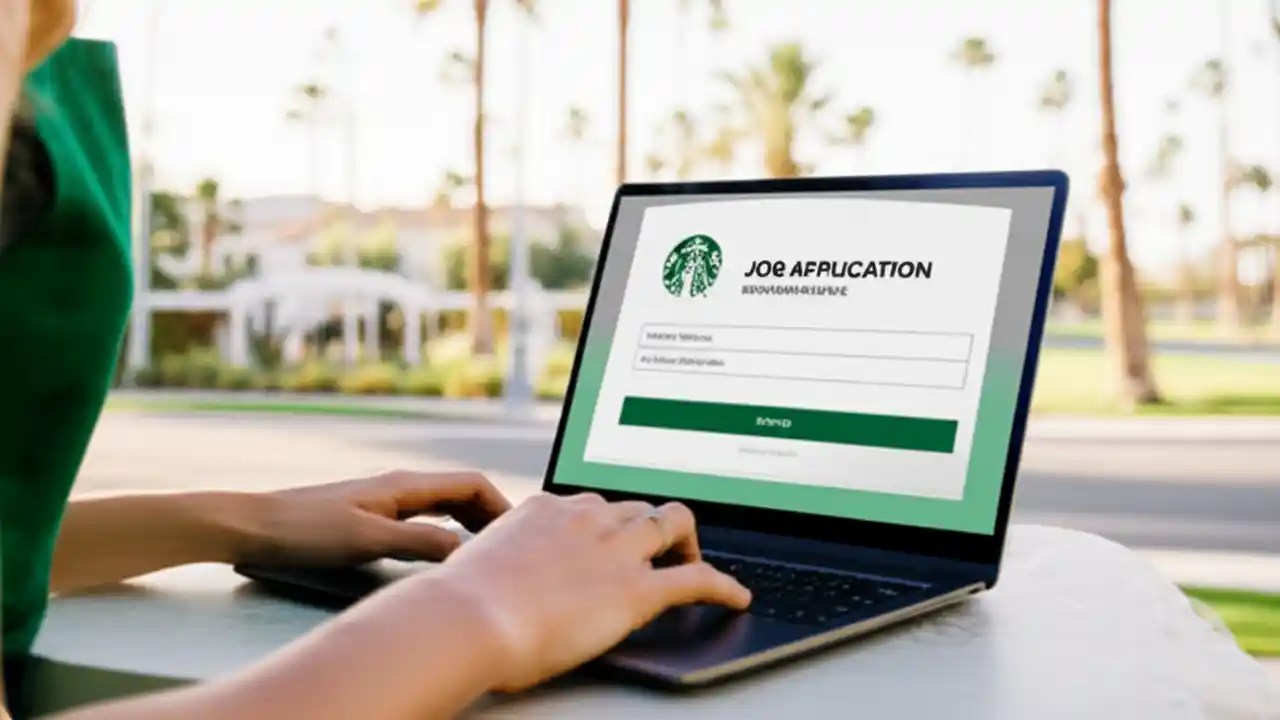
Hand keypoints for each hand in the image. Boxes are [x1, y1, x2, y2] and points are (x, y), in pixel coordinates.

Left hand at [240, 470, 510, 566]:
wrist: (252, 525)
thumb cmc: (306, 530)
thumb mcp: (368, 540)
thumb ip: (420, 542)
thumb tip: (468, 551)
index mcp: (405, 485)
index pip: (472, 484)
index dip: (501, 507)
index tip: (518, 536)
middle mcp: (400, 486)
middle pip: (462, 492)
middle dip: (492, 515)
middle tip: (510, 547)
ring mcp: (385, 499)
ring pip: (443, 505)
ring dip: (470, 522)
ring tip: (485, 551)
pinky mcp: (370, 514)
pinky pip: (424, 517)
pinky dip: (446, 530)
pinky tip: (441, 552)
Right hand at [433, 493, 751, 690]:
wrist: (469, 618)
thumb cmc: (459, 604)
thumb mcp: (477, 565)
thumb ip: (499, 561)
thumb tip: (492, 577)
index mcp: (547, 510)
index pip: (592, 503)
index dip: (609, 521)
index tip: (613, 534)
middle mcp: (586, 518)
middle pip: (637, 506)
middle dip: (652, 526)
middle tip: (660, 550)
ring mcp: (614, 550)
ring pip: (673, 524)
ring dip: (688, 542)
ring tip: (696, 562)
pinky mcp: (635, 589)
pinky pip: (696, 579)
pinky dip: (723, 586)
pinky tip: (737, 595)